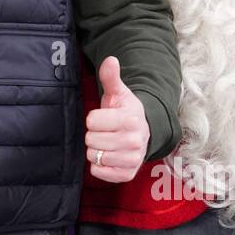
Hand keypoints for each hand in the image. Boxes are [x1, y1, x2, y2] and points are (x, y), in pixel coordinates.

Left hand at [85, 56, 148, 181]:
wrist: (143, 133)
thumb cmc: (125, 112)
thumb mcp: (118, 93)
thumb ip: (111, 77)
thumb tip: (110, 60)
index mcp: (130, 119)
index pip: (91, 121)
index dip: (94, 119)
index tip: (105, 118)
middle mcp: (134, 141)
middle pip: (91, 140)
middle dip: (94, 135)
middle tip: (106, 131)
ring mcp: (132, 159)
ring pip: (94, 156)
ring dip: (96, 150)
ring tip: (108, 143)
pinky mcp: (127, 174)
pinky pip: (98, 172)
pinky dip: (98, 166)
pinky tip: (108, 156)